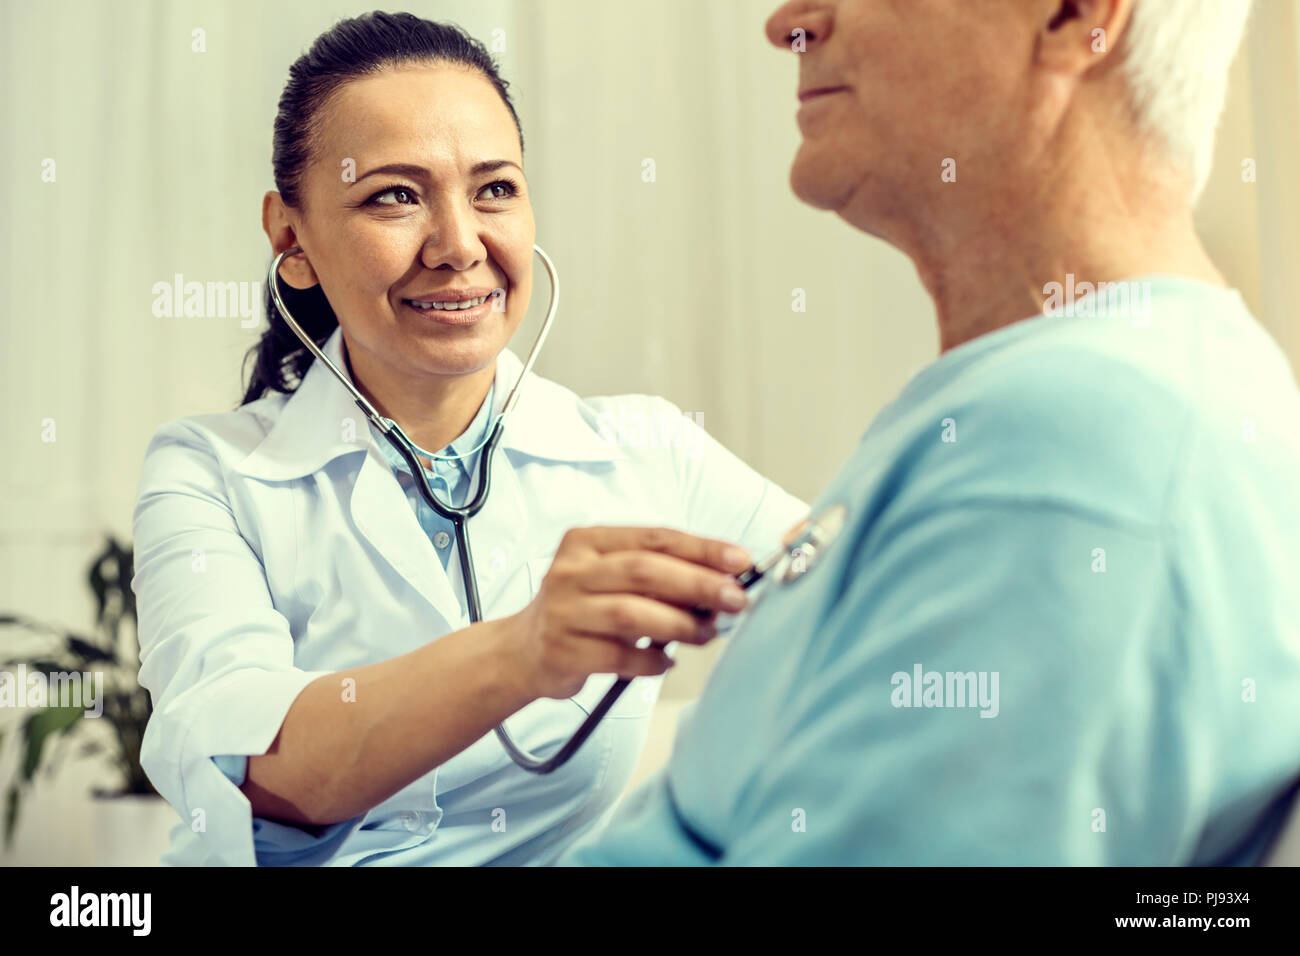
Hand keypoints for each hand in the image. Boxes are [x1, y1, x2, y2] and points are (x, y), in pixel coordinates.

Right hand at [503, 526, 752, 700]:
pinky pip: (619, 657)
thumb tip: (723, 583)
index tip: (739, 561)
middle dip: (698, 585)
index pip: (654, 538)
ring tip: (706, 634)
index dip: (701, 549)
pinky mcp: (563, 651)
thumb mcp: (610, 576)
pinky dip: (651, 662)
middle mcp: (571, 571)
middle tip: (735, 600)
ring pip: (632, 614)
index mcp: (587, 541)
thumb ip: (658, 574)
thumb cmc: (582, 608)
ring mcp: (564, 611)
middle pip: (645, 571)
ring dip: (679, 626)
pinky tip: (666, 663)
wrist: (523, 650)